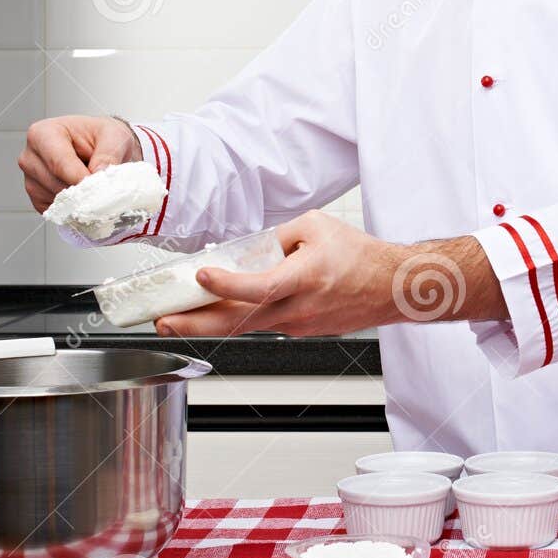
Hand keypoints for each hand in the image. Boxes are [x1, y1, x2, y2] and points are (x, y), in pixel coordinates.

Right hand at [17, 114, 140, 213]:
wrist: (99, 145)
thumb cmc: (101, 136)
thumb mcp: (114, 136)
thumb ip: (108, 154)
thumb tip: (99, 175)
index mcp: (43, 133)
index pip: (58, 164)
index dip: (81, 179)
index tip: (100, 188)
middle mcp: (30, 156)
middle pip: (55, 183)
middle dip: (82, 191)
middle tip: (105, 190)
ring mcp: (30, 178)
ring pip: (55, 200)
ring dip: (79, 200)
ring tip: (94, 186)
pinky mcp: (36, 197)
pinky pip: (55, 211)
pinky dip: (72, 209)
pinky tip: (83, 195)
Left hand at [153, 211, 505, 338]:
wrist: (394, 288)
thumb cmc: (362, 257)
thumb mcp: (316, 227)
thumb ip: (277, 234)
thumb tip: (246, 246)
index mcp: (305, 277)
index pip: (260, 287)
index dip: (227, 284)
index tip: (202, 275)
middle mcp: (299, 308)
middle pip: (239, 321)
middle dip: (196, 323)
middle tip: (164, 321)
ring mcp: (298, 325)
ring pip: (246, 325)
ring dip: (211, 322)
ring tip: (179, 317)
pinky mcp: (300, 330)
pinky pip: (264, 322)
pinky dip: (241, 317)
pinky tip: (225, 308)